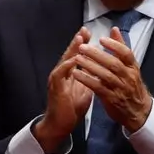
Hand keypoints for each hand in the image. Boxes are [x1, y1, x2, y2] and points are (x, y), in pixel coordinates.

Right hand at [31, 28, 94, 152]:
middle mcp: (61, 74)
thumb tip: (98, 69)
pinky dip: (67, 65)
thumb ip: (88, 78)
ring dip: (72, 49)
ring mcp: (57, 80)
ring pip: (64, 60)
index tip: (91, 33)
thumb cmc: (71, 108)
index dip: (82, 45)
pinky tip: (74, 59)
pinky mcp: (55, 87)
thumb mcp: (84, 90)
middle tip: (85, 29)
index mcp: (69, 74)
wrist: (61, 124)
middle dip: (77, 42)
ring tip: (80, 39)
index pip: (76, 56)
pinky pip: (60, 73)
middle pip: (69, 54)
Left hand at [73, 28, 153, 132]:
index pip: (127, 54)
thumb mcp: (130, 67)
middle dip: (97, 55)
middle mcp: (128, 77)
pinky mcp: (111, 99)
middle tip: (82, 47)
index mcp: (133, 67)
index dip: (115, 46)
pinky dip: (87, 80)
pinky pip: (98, 88)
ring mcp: (120, 88)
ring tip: (77, 58)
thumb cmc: (131, 85)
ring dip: (90, 66)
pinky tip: (76, 73)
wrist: (138, 111)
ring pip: (105, 75)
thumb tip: (114, 29)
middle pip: (113, 64)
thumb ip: (120, 48)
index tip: (101, 39)